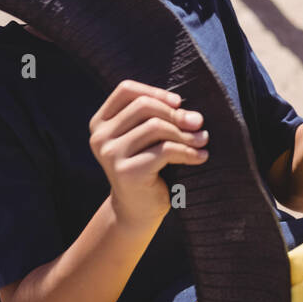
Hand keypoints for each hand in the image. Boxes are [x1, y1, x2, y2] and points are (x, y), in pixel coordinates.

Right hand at [88, 80, 208, 229]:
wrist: (137, 210)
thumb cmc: (147, 167)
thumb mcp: (147, 138)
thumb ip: (159, 118)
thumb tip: (192, 114)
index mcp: (101, 123)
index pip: (125, 90)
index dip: (155, 92)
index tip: (179, 103)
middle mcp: (100, 137)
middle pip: (144, 106)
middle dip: (176, 113)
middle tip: (198, 123)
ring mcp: (110, 154)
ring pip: (156, 127)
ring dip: (185, 133)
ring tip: (202, 140)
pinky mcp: (126, 172)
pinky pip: (165, 150)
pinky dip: (188, 152)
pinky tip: (201, 156)